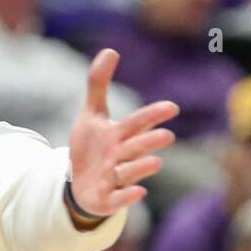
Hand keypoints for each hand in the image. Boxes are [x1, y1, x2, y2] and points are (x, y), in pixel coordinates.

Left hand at [68, 49, 178, 218]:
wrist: (79, 184)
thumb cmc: (91, 148)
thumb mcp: (91, 115)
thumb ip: (98, 83)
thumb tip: (111, 50)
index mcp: (119, 135)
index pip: (137, 122)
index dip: (152, 115)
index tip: (171, 108)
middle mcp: (120, 156)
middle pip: (136, 147)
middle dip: (149, 142)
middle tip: (167, 136)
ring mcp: (114, 179)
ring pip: (129, 172)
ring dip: (141, 167)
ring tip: (156, 161)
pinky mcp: (106, 199)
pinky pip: (118, 199)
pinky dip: (127, 197)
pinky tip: (139, 192)